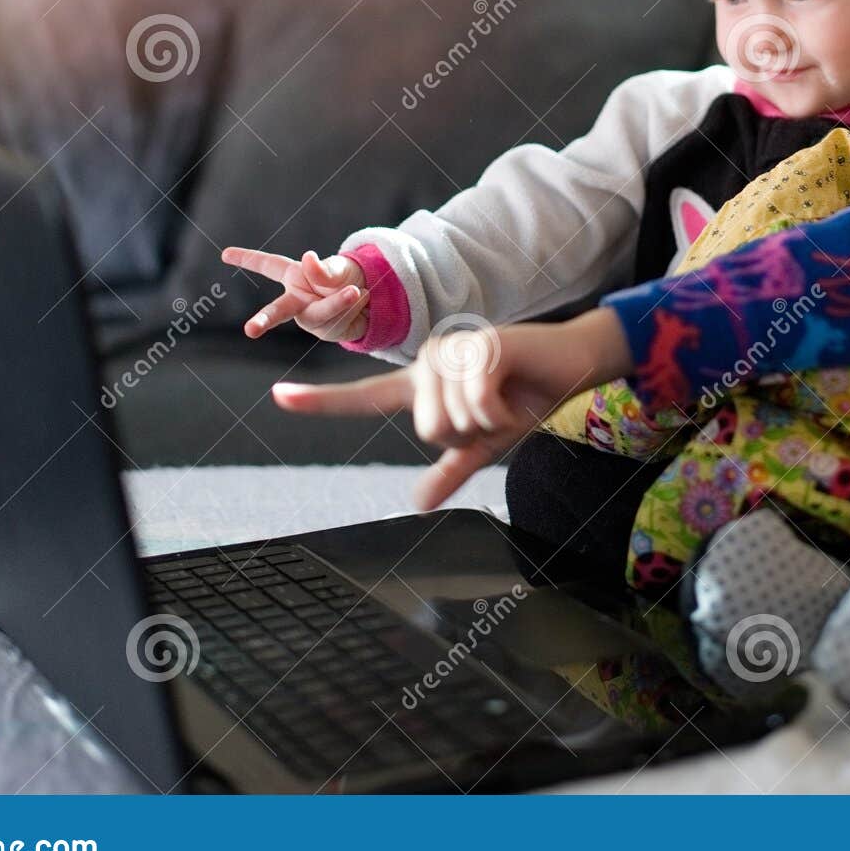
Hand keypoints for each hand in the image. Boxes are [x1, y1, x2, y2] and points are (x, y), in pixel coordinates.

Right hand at [222, 246, 368, 340]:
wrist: (373, 300)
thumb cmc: (346, 278)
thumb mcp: (338, 268)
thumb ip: (323, 269)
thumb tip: (308, 260)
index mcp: (295, 277)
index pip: (269, 265)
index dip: (247, 259)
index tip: (224, 254)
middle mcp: (298, 300)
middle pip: (278, 310)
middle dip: (264, 320)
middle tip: (250, 330)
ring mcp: (311, 318)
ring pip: (321, 313)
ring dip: (339, 303)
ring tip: (357, 291)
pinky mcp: (326, 331)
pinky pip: (339, 322)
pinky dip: (354, 308)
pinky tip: (362, 300)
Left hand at [271, 307, 634, 508]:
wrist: (571, 366)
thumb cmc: (525, 398)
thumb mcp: (484, 443)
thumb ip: (450, 470)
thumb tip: (419, 504)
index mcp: (423, 384)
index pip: (364, 396)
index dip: (321, 401)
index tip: (278, 397)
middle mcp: (430, 362)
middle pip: (426, 428)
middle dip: (467, 436)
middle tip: (493, 414)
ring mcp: (454, 351)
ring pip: (451, 419)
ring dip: (487, 423)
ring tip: (505, 398)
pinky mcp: (483, 346)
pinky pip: (478, 403)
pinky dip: (501, 414)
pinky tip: (514, 393)